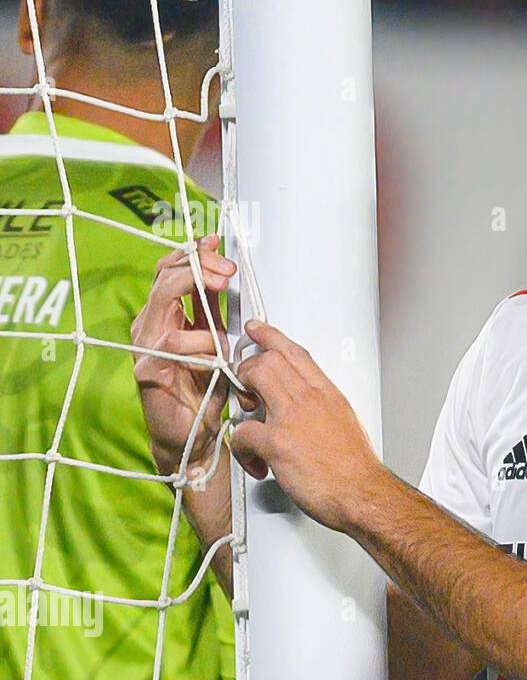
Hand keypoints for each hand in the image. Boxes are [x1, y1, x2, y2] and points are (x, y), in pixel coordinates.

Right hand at [131, 235, 233, 477]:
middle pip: (165, 278)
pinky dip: (198, 346)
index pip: (171, 269)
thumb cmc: (205, 388)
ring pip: (164, 306)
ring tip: (225, 337)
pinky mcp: (147, 370)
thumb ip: (213, 308)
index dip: (193, 252)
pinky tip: (215, 357)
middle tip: (227, 273)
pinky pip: (170, 345)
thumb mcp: (216, 338)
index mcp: (166, 314)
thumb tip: (221, 266)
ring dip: (203, 314)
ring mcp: (145, 347)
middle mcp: (151, 325)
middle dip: (198, 268)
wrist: (196, 435)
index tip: (217, 244)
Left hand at [228, 320, 387, 532]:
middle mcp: (311, 399)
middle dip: (248, 367)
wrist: (363, 494)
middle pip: (269, 358)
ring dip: (242, 396)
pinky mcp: (278, 443)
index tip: (257, 329)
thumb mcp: (346, 424)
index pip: (295, 351)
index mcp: (328, 394)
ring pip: (253, 377)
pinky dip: (242, 450)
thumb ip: (323, 409)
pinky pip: (242, 432)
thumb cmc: (356, 469)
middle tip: (245, 384)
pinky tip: (256, 463)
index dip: (271, 336)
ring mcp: (293, 418)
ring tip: (249, 418)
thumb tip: (307, 410)